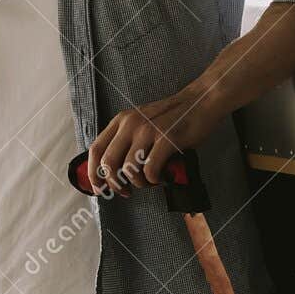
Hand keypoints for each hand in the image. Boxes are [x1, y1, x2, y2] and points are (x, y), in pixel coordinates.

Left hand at [85, 83, 217, 198]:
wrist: (202, 101)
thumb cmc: (173, 117)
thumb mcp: (143, 122)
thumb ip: (128, 140)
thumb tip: (113, 171)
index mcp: (121, 120)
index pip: (96, 149)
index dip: (93, 173)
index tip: (98, 188)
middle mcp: (130, 124)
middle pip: (108, 163)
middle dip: (114, 184)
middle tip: (125, 192)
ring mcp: (148, 131)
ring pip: (130, 170)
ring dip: (139, 183)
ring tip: (150, 181)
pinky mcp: (166, 139)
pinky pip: (151, 170)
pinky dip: (155, 180)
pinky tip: (162, 176)